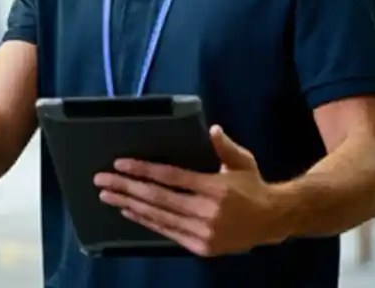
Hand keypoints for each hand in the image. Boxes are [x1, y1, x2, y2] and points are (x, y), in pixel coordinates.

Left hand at [93, 125, 288, 256]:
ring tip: (107, 196)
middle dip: (126, 187)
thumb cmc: (252, 187)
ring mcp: (204, 232)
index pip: (172, 177)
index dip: (144, 170)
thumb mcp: (243, 161)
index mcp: (216, 188)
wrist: (272, 222)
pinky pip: (167, 231)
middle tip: (102, 180)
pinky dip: (146, 221)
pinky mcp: (201, 246)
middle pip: (158, 198)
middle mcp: (208, 212)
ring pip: (159, 216)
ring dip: (129, 205)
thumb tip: (211, 129)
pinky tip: (129, 211)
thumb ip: (225, 146)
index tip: (120, 164)